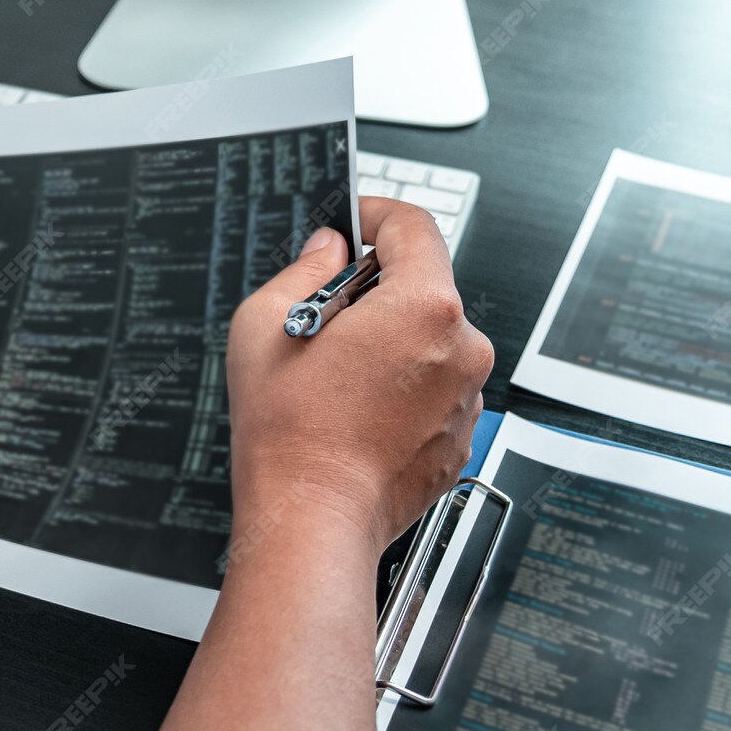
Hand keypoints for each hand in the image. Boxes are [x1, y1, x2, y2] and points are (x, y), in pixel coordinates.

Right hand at [225, 198, 492, 553]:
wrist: (313, 516)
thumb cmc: (291, 433)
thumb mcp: (264, 324)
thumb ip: (305, 268)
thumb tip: (327, 250)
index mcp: (424, 307)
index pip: (414, 226)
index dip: (375, 213)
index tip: (354, 221)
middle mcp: (462, 347)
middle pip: (424, 284)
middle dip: (375, 288)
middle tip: (324, 317)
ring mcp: (467, 395)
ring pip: (429, 337)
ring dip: (390, 340)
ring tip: (337, 376)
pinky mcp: (461, 433)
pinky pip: (434, 384)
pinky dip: (402, 384)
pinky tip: (357, 408)